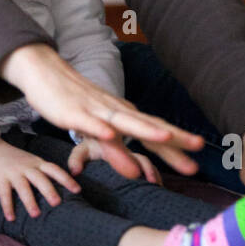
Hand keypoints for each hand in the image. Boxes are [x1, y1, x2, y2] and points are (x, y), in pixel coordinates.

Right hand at [0, 44, 203, 177]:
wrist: (45, 72)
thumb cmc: (75, 103)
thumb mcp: (100, 132)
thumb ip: (119, 152)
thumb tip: (139, 172)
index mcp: (124, 116)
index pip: (156, 131)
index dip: (178, 144)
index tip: (200, 157)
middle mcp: (116, 111)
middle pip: (148, 126)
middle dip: (174, 137)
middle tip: (198, 148)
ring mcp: (95, 110)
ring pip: (123, 121)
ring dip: (144, 129)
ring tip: (165, 137)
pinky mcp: (73, 112)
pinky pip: (88, 122)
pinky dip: (100, 128)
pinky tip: (109, 134)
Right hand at [0, 134, 82, 221]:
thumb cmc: (13, 159)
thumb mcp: (30, 161)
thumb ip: (42, 172)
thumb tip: (60, 188)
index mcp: (37, 163)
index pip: (54, 169)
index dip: (66, 179)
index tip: (78, 190)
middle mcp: (26, 167)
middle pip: (40, 178)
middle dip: (49, 190)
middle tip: (57, 203)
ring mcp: (12, 172)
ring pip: (23, 187)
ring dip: (29, 201)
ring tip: (36, 214)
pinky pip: (4, 193)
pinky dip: (7, 206)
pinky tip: (10, 218)